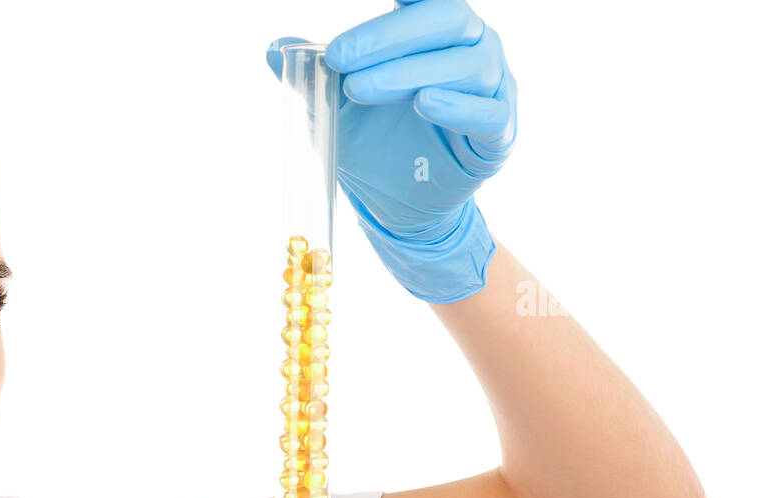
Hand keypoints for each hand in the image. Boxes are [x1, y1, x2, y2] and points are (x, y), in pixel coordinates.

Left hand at [266, 0, 517, 302]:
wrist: (399, 202)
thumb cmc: (377, 140)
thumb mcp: (337, 106)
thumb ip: (313, 74)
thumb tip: (274, 48)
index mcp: (436, 28)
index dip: (402, 0)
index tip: (365, 16)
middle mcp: (473, 46)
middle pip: (446, 19)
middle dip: (388, 36)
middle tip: (339, 59)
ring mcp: (493, 86)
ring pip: (465, 64)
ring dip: (408, 73)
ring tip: (361, 89)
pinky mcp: (499, 132)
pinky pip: (488, 112)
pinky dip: (457, 107)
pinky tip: (424, 104)